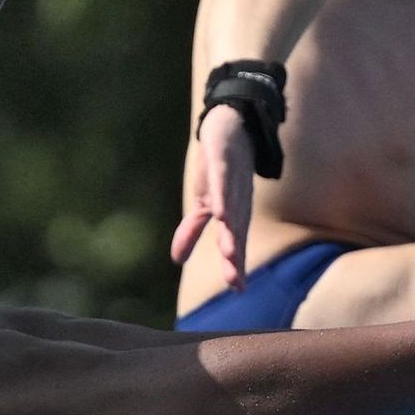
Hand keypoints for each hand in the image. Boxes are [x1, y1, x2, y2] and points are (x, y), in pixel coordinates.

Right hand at [169, 105, 255, 289]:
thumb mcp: (203, 201)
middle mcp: (236, 200)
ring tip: (228, 253)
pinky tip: (220, 212)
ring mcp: (231, 179)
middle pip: (236, 231)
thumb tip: (176, 260)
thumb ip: (192, 231)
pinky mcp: (222, 158)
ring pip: (231, 208)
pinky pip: (223, 179)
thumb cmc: (221, 168)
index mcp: (233, 212)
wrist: (232, 124)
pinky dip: (222, 195)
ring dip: (231, 230)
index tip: (238, 290)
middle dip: (235, 256)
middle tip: (235, 281)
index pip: (234, 243)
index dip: (237, 266)